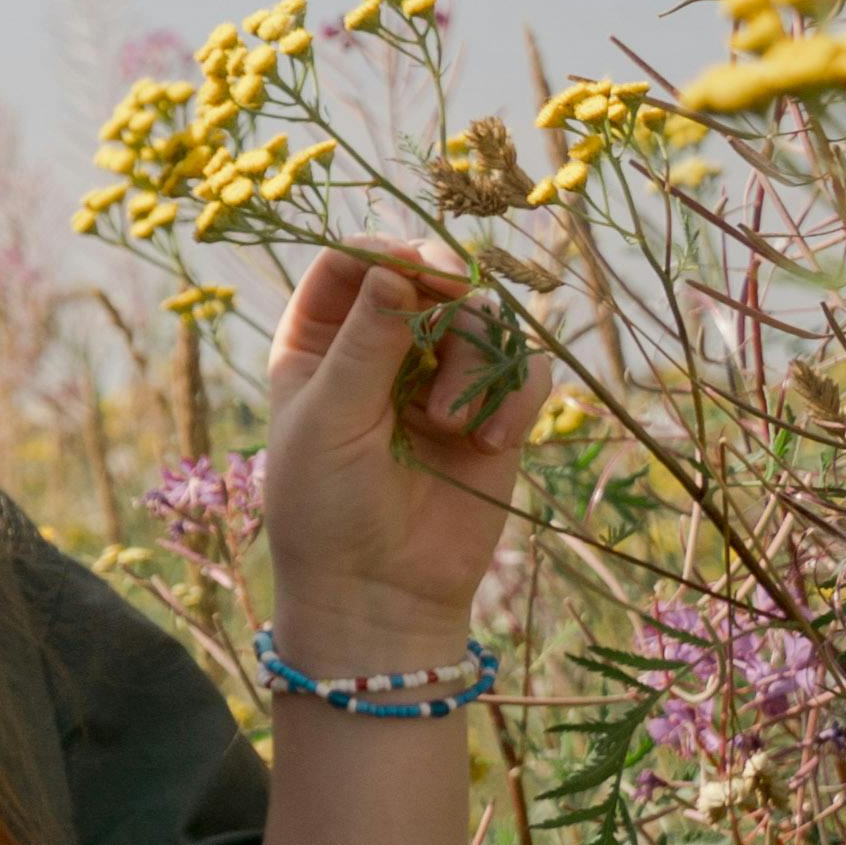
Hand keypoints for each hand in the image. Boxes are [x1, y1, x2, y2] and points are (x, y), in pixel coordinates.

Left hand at [258, 239, 545, 670]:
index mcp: (320, 342)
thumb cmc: (326, 505)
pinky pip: (525, 372)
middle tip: (453, 302)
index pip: (350, 264)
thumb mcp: (330, 417)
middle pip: (429, 276)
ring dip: (476, 359)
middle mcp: (383, 350)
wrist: (378, 591)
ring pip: (484, 319)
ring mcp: (442, 380)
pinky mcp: (492, 416)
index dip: (384, 253)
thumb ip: (366, 343)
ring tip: (449, 423)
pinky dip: (515, 398)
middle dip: (446, 289)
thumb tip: (396, 268)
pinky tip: (491, 443)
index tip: (414, 267)